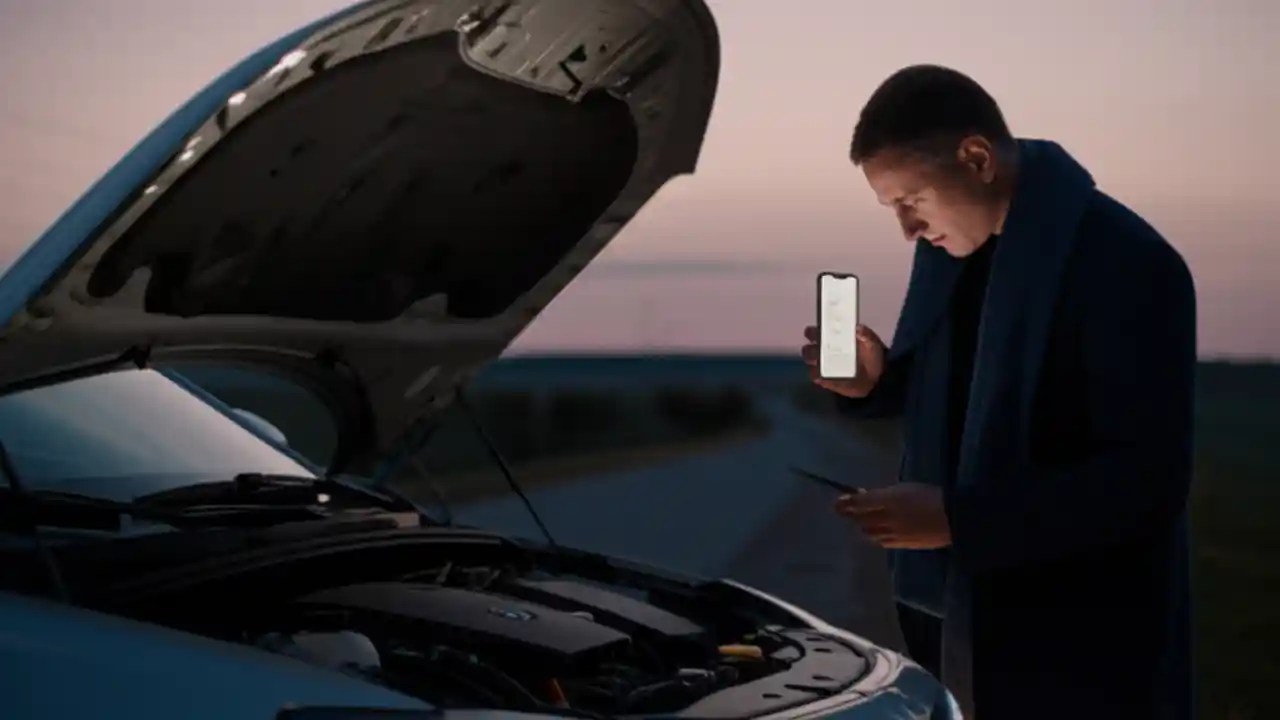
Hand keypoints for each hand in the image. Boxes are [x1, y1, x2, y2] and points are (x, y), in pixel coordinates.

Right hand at [801, 324, 886, 398]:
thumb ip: (866, 334)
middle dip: (810, 348)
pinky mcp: (825, 380)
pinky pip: (815, 377)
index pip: (815, 332)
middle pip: (808, 348)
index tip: (815, 332)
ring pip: (810, 362)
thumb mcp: (872, 342)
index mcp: (832, 338)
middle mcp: (824, 350)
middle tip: (817, 349)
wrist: (877, 378)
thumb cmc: (872, 356)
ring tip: (820, 362)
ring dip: (812, 361)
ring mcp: (823, 366)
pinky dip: (817, 376)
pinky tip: (823, 376)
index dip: (812, 331)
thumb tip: (858, 328)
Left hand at [834, 483, 951, 548]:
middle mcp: (889, 518)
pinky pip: (884, 542)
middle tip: (847, 511)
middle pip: (862, 520)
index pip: (861, 502)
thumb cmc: (933, 496)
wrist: (955, 518)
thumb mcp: (907, 488)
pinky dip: (878, 536)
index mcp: (890, 499)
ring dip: (865, 527)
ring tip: (864, 522)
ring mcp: (896, 533)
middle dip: (853, 515)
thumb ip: (885, 495)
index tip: (837, 503)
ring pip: (871, 533)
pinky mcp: (904, 545)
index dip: (847, 503)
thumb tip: (868, 497)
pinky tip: (879, 533)